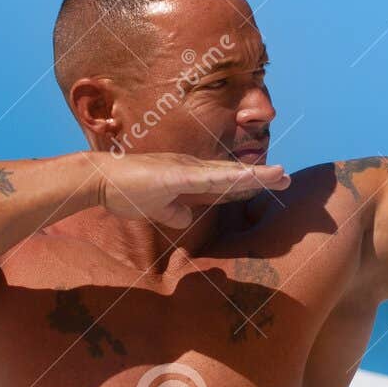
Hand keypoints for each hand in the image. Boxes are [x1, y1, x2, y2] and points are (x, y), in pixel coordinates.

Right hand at [88, 152, 290, 227]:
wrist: (99, 181)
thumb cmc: (126, 191)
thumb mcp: (157, 207)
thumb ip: (174, 211)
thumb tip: (188, 218)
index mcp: (190, 176)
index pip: (227, 181)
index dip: (251, 182)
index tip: (274, 183)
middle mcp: (191, 168)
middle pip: (233, 174)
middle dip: (261, 176)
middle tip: (288, 177)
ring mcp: (183, 170)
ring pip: (225, 173)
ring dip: (252, 174)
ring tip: (277, 174)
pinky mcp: (171, 175)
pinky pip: (202, 178)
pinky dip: (222, 179)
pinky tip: (241, 178)